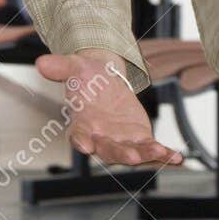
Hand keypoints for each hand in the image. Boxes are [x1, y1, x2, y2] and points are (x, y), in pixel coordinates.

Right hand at [34, 48, 184, 168]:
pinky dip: (163, 155)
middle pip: (108, 150)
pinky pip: (151, 150)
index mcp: (82, 124)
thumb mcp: (75, 67)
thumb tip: (41, 62)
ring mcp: (121, 142)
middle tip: (130, 157)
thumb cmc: (86, 77)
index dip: (81, 141)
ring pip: (132, 153)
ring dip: (145, 155)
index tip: (85, 146)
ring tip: (160, 153)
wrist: (105, 80)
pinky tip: (177, 157)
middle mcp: (100, 138)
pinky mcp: (139, 140)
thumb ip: (61, 67)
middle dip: (120, 154)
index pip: (78, 136)